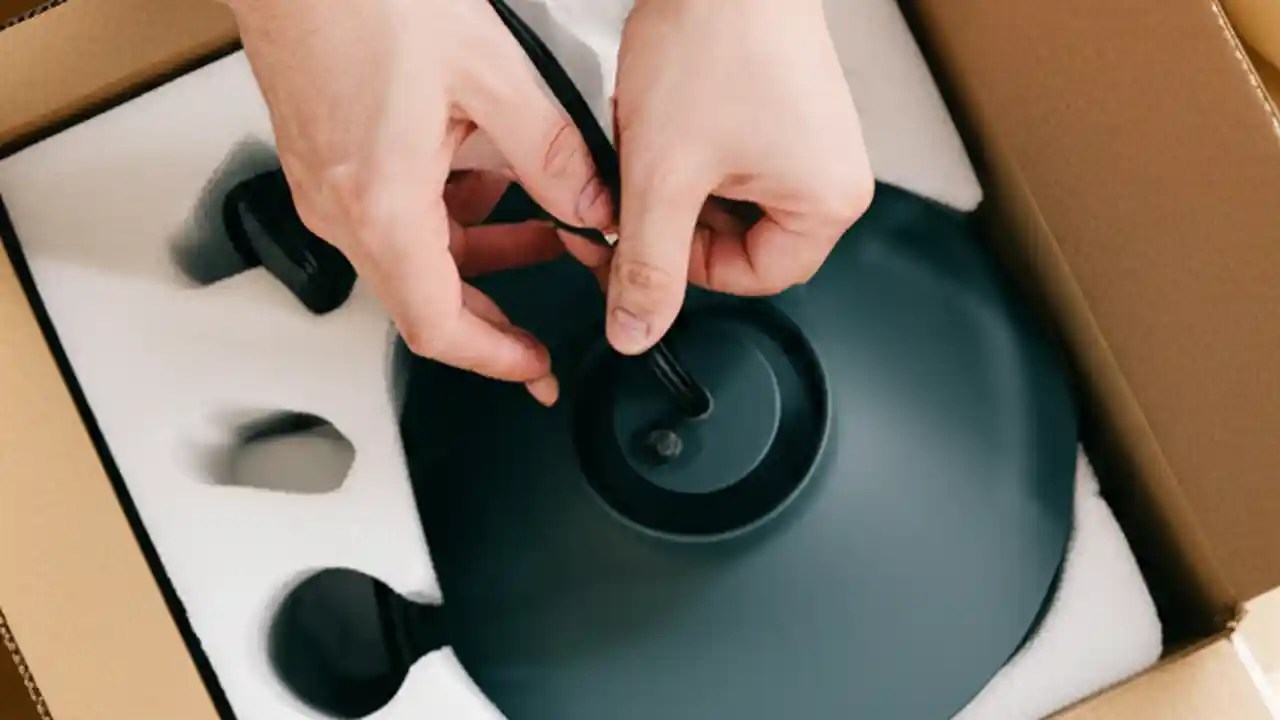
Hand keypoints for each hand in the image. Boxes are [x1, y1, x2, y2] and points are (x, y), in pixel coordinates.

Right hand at [229, 0, 614, 404]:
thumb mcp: (489, 74)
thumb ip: (552, 153)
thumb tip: (591, 205)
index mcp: (381, 207)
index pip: (438, 326)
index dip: (494, 359)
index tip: (533, 369)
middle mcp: (342, 210)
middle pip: (424, 299)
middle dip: (494, 315)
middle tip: (541, 331)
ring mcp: (328, 186)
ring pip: (411, 255)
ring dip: (478, 252)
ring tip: (541, 231)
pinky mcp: (326, 159)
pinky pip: (391, 215)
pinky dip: (446, 213)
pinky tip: (484, 176)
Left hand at [600, 0, 873, 354]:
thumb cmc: (714, 43)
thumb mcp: (664, 175)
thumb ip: (647, 265)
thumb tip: (636, 332)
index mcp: (826, 203)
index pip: (749, 280)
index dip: (684, 267)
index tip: (637, 241)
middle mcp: (831, 175)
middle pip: (739, 242)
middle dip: (675, 219)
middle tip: (632, 189)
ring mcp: (810, 140)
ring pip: (726, 200)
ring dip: (677, 183)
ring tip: (652, 140)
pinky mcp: (786, 112)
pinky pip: (732, 159)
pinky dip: (690, 150)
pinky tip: (666, 119)